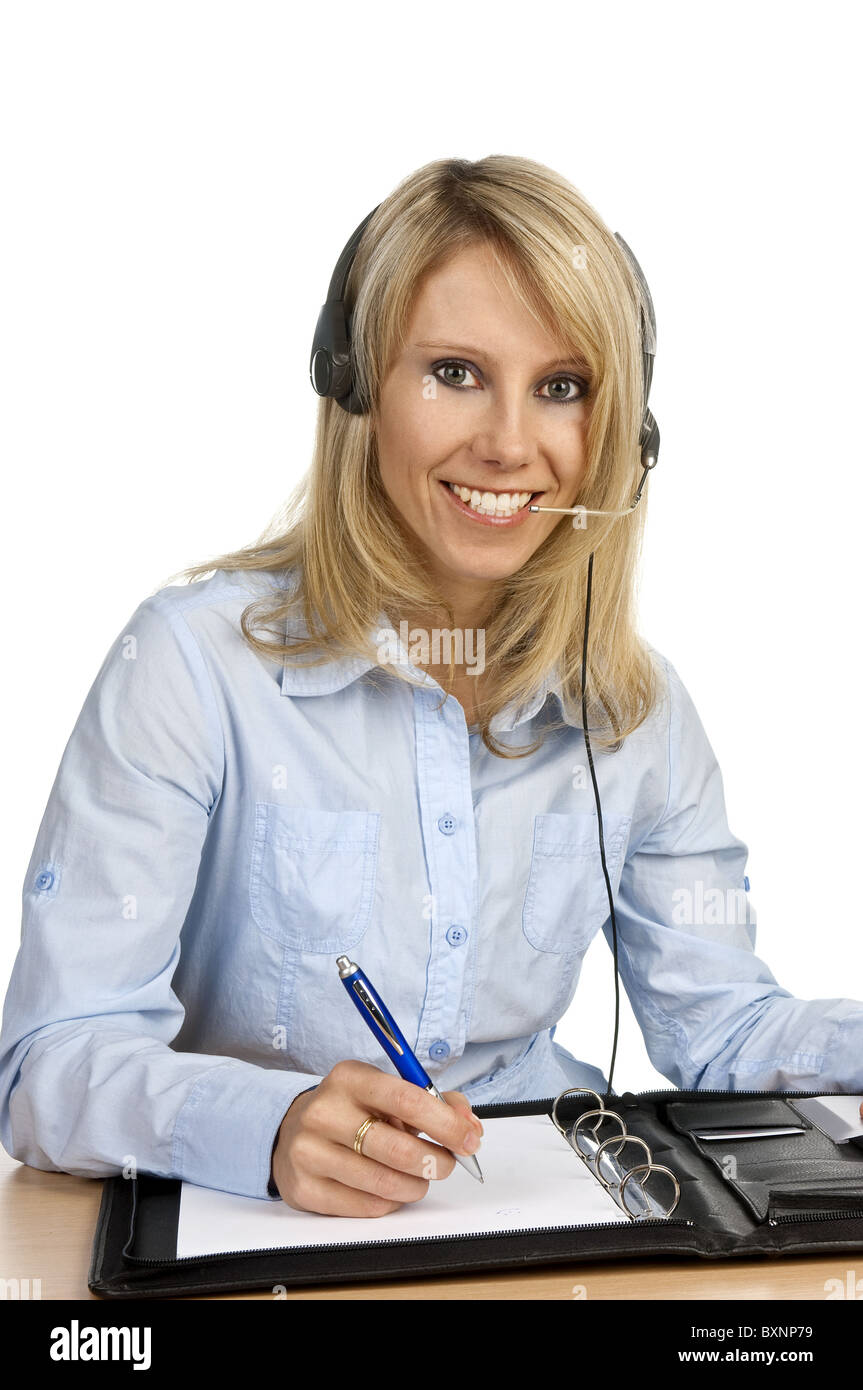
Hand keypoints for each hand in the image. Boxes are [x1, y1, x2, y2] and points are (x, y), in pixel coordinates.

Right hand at [270, 1059, 483, 1216]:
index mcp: (349, 1078)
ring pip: (384, 1182)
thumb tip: (469, 1126)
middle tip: (446, 1164)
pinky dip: (392, 1201)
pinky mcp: (305, 1188)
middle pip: (398, 1148)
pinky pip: (366, 1205)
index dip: (447, 1124)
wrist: (293, 1131)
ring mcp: (310, 1152)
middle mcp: (325, 1112)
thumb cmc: (354, 1111)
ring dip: (416, 1185)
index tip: (469, 1140)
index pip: (408, 1100)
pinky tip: (391, 1188)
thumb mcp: (388, 1092)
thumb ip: (434, 1102)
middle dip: (436, 1161)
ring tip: (420, 1178)